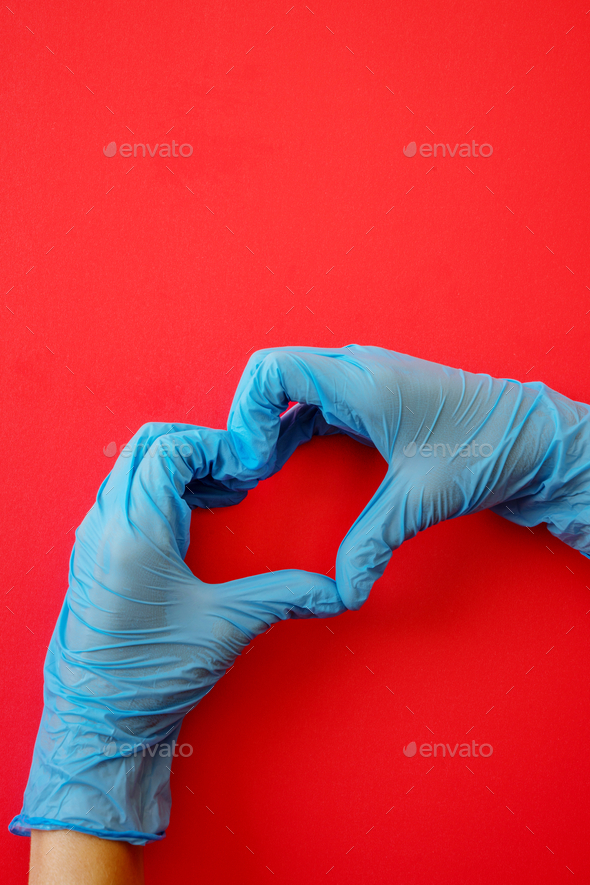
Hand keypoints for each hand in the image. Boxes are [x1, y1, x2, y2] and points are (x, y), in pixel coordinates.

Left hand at [10, 420, 345, 844]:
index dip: (214, 448)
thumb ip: (282, 596)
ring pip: (130, 467)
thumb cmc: (150, 676)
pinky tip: (190, 522)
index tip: (246, 472)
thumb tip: (333, 591)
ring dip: (176, 467)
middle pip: (144, 444)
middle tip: (234, 475)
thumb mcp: (224, 629)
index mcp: (135, 532)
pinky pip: (121, 495)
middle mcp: (105, 524)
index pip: (170, 449)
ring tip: (220, 497)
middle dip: (195, 447)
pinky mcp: (92, 554)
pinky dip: (157, 489)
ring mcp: (92, 537)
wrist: (98, 722)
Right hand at [227, 344, 589, 608]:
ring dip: (267, 425)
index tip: (254, 460)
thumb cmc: (487, 448)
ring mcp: (363, 380)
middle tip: (250, 471)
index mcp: (364, 382)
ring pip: (289, 388)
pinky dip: (288, 428)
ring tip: (259, 469)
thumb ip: (374, 542)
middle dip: (249, 419)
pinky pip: (312, 403)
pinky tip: (284, 460)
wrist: (533, 436)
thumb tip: (343, 589)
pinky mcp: (370, 398)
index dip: (248, 413)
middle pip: (272, 375)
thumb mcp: (424, 499)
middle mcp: (357, 370)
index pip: (273, 370)